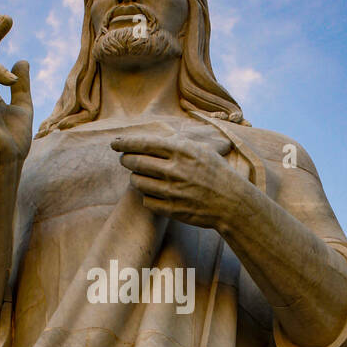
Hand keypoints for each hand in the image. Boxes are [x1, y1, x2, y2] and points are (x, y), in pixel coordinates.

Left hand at [111, 129, 238, 227]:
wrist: (231, 202)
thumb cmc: (216, 173)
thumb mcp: (201, 150)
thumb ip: (178, 143)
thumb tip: (155, 138)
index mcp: (181, 150)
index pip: (144, 143)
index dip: (125, 143)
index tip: (114, 143)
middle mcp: (174, 169)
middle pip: (135, 162)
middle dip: (126, 160)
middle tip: (125, 159)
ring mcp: (172, 190)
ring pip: (137, 182)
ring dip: (135, 178)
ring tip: (140, 176)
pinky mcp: (171, 208)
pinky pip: (146, 200)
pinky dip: (146, 196)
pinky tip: (153, 192)